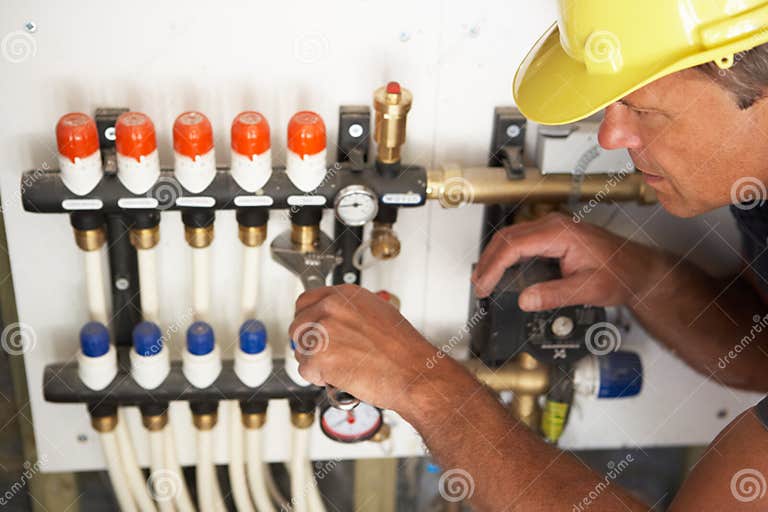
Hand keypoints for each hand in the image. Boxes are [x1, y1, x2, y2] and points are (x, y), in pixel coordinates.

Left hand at [288, 285, 455, 411]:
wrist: (414, 373)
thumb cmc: (404, 350)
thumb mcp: (379, 313)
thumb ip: (351, 311)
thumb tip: (336, 319)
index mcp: (345, 295)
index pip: (306, 301)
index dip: (307, 319)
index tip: (311, 328)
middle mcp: (331, 308)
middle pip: (298, 325)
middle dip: (308, 343)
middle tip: (326, 354)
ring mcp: (323, 331)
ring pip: (300, 350)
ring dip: (315, 362)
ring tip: (342, 366)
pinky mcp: (319, 356)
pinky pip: (305, 371)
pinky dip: (320, 379)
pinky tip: (341, 376)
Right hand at [472, 213, 666, 310]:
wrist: (638, 269)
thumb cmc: (620, 273)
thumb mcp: (587, 290)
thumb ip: (554, 295)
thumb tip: (525, 300)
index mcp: (559, 233)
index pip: (513, 246)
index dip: (493, 267)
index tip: (484, 287)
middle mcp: (554, 225)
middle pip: (506, 238)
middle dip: (487, 262)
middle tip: (479, 286)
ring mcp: (553, 227)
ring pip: (511, 237)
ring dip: (494, 257)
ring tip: (485, 281)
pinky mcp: (553, 234)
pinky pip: (521, 240)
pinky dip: (506, 255)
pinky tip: (501, 271)